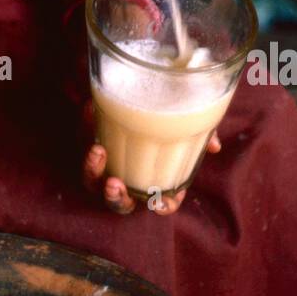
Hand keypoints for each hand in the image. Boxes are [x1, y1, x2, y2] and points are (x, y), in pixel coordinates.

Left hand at [80, 98, 221, 215]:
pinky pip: (82, 143)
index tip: (160, 203)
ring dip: (93, 171)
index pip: (161, 201)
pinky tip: (90, 113)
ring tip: (97, 152)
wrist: (136, 89)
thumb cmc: (163, 115)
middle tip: (115, 184)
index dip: (163, 206)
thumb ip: (201, 134)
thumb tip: (214, 146)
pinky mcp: (88, 143)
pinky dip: (86, 131)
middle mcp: (128, 177)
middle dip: (116, 198)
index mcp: (154, 177)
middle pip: (119, 202)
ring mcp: (105, 165)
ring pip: (92, 182)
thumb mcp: (182, 123)